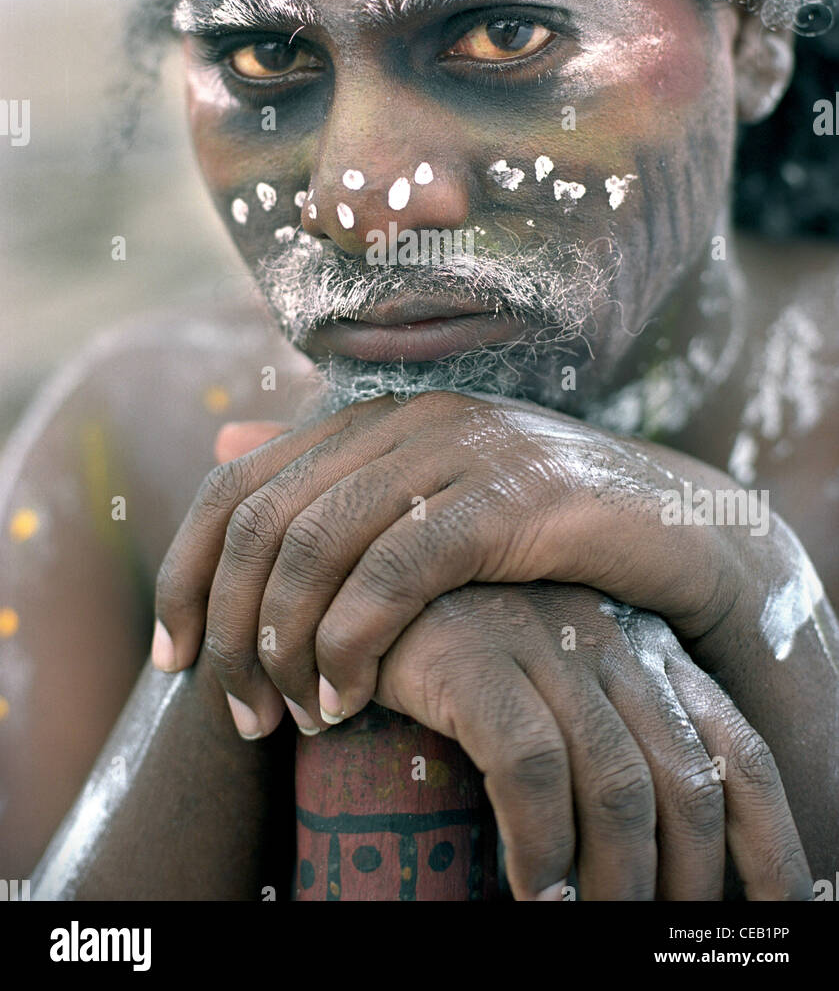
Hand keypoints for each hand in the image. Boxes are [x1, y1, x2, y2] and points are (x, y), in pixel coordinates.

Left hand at [154, 392, 796, 729]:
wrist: (679, 530)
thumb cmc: (542, 532)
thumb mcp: (429, 501)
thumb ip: (331, 479)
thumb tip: (226, 444)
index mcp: (376, 416)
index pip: (239, 480)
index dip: (186, 567)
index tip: (173, 654)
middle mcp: (407, 418)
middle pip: (265, 519)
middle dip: (232, 626)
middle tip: (237, 711)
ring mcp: (460, 448)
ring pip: (317, 543)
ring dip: (284, 645)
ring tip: (288, 717)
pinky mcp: (511, 495)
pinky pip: (395, 570)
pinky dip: (353, 642)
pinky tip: (348, 698)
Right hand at [366, 582, 810, 899]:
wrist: (354, 580)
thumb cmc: (454, 647)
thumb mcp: (554, 684)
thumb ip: (609, 734)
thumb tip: (660, 853)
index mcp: (643, 643)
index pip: (734, 749)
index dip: (766, 840)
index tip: (776, 910)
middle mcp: (607, 636)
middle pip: (685, 780)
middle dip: (683, 883)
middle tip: (651, 938)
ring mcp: (541, 638)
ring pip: (617, 784)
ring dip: (612, 881)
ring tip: (584, 927)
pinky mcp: (471, 650)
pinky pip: (529, 764)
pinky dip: (538, 843)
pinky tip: (528, 886)